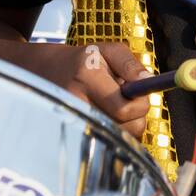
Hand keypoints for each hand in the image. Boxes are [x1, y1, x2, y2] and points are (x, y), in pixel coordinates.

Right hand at [25, 42, 152, 137]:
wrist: (47, 74)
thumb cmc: (85, 61)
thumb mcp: (108, 51)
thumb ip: (130, 64)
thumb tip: (147, 82)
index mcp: (86, 77)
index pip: (125, 108)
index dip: (140, 104)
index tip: (139, 95)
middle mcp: (76, 103)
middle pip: (126, 128)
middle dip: (136, 115)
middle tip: (126, 100)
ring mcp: (72, 122)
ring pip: (120, 138)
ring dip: (126, 124)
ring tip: (113, 107)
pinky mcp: (72, 136)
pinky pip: (109, 143)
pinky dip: (115, 132)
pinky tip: (105, 117)